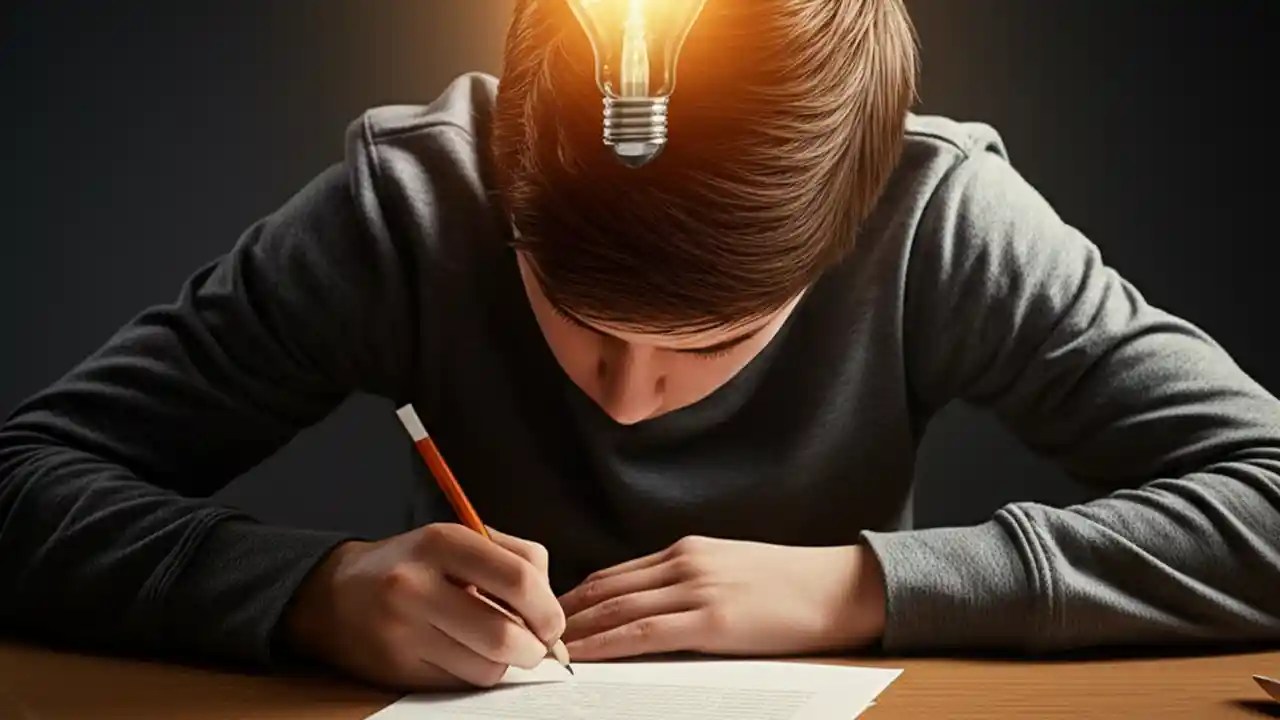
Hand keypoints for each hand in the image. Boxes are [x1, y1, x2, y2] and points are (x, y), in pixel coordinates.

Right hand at [284, 524, 564, 689]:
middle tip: (536, 646)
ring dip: (504, 664)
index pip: (519, 580)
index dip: (548, 609)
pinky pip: (461, 684)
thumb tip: (552, 610)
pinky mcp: (396, 668)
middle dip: (534, 649)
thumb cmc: (414, 565)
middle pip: (505, 635)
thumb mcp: (459, 540)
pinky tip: (464, 655)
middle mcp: (417, 585)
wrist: (334, 594)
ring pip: (486, 667)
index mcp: (441, 542)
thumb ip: (515, 559)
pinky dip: (475, 674)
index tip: (552, 623)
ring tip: (496, 646)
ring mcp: (403, 631)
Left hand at [559, 536, 884, 660]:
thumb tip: (651, 604)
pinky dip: (607, 644)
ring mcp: (697, 589)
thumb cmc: (792, 585)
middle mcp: (684, 562)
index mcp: (687, 550)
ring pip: (617, 609)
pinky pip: (645, 632)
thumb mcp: (732, 570)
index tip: (546, 614)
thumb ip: (690, 581)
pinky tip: (584, 655)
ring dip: (576, 630)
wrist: (842, 587)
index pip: (614, 573)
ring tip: (543, 648)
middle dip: (564, 613)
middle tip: (527, 632)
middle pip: (606, 588)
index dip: (575, 596)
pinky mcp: (713, 620)